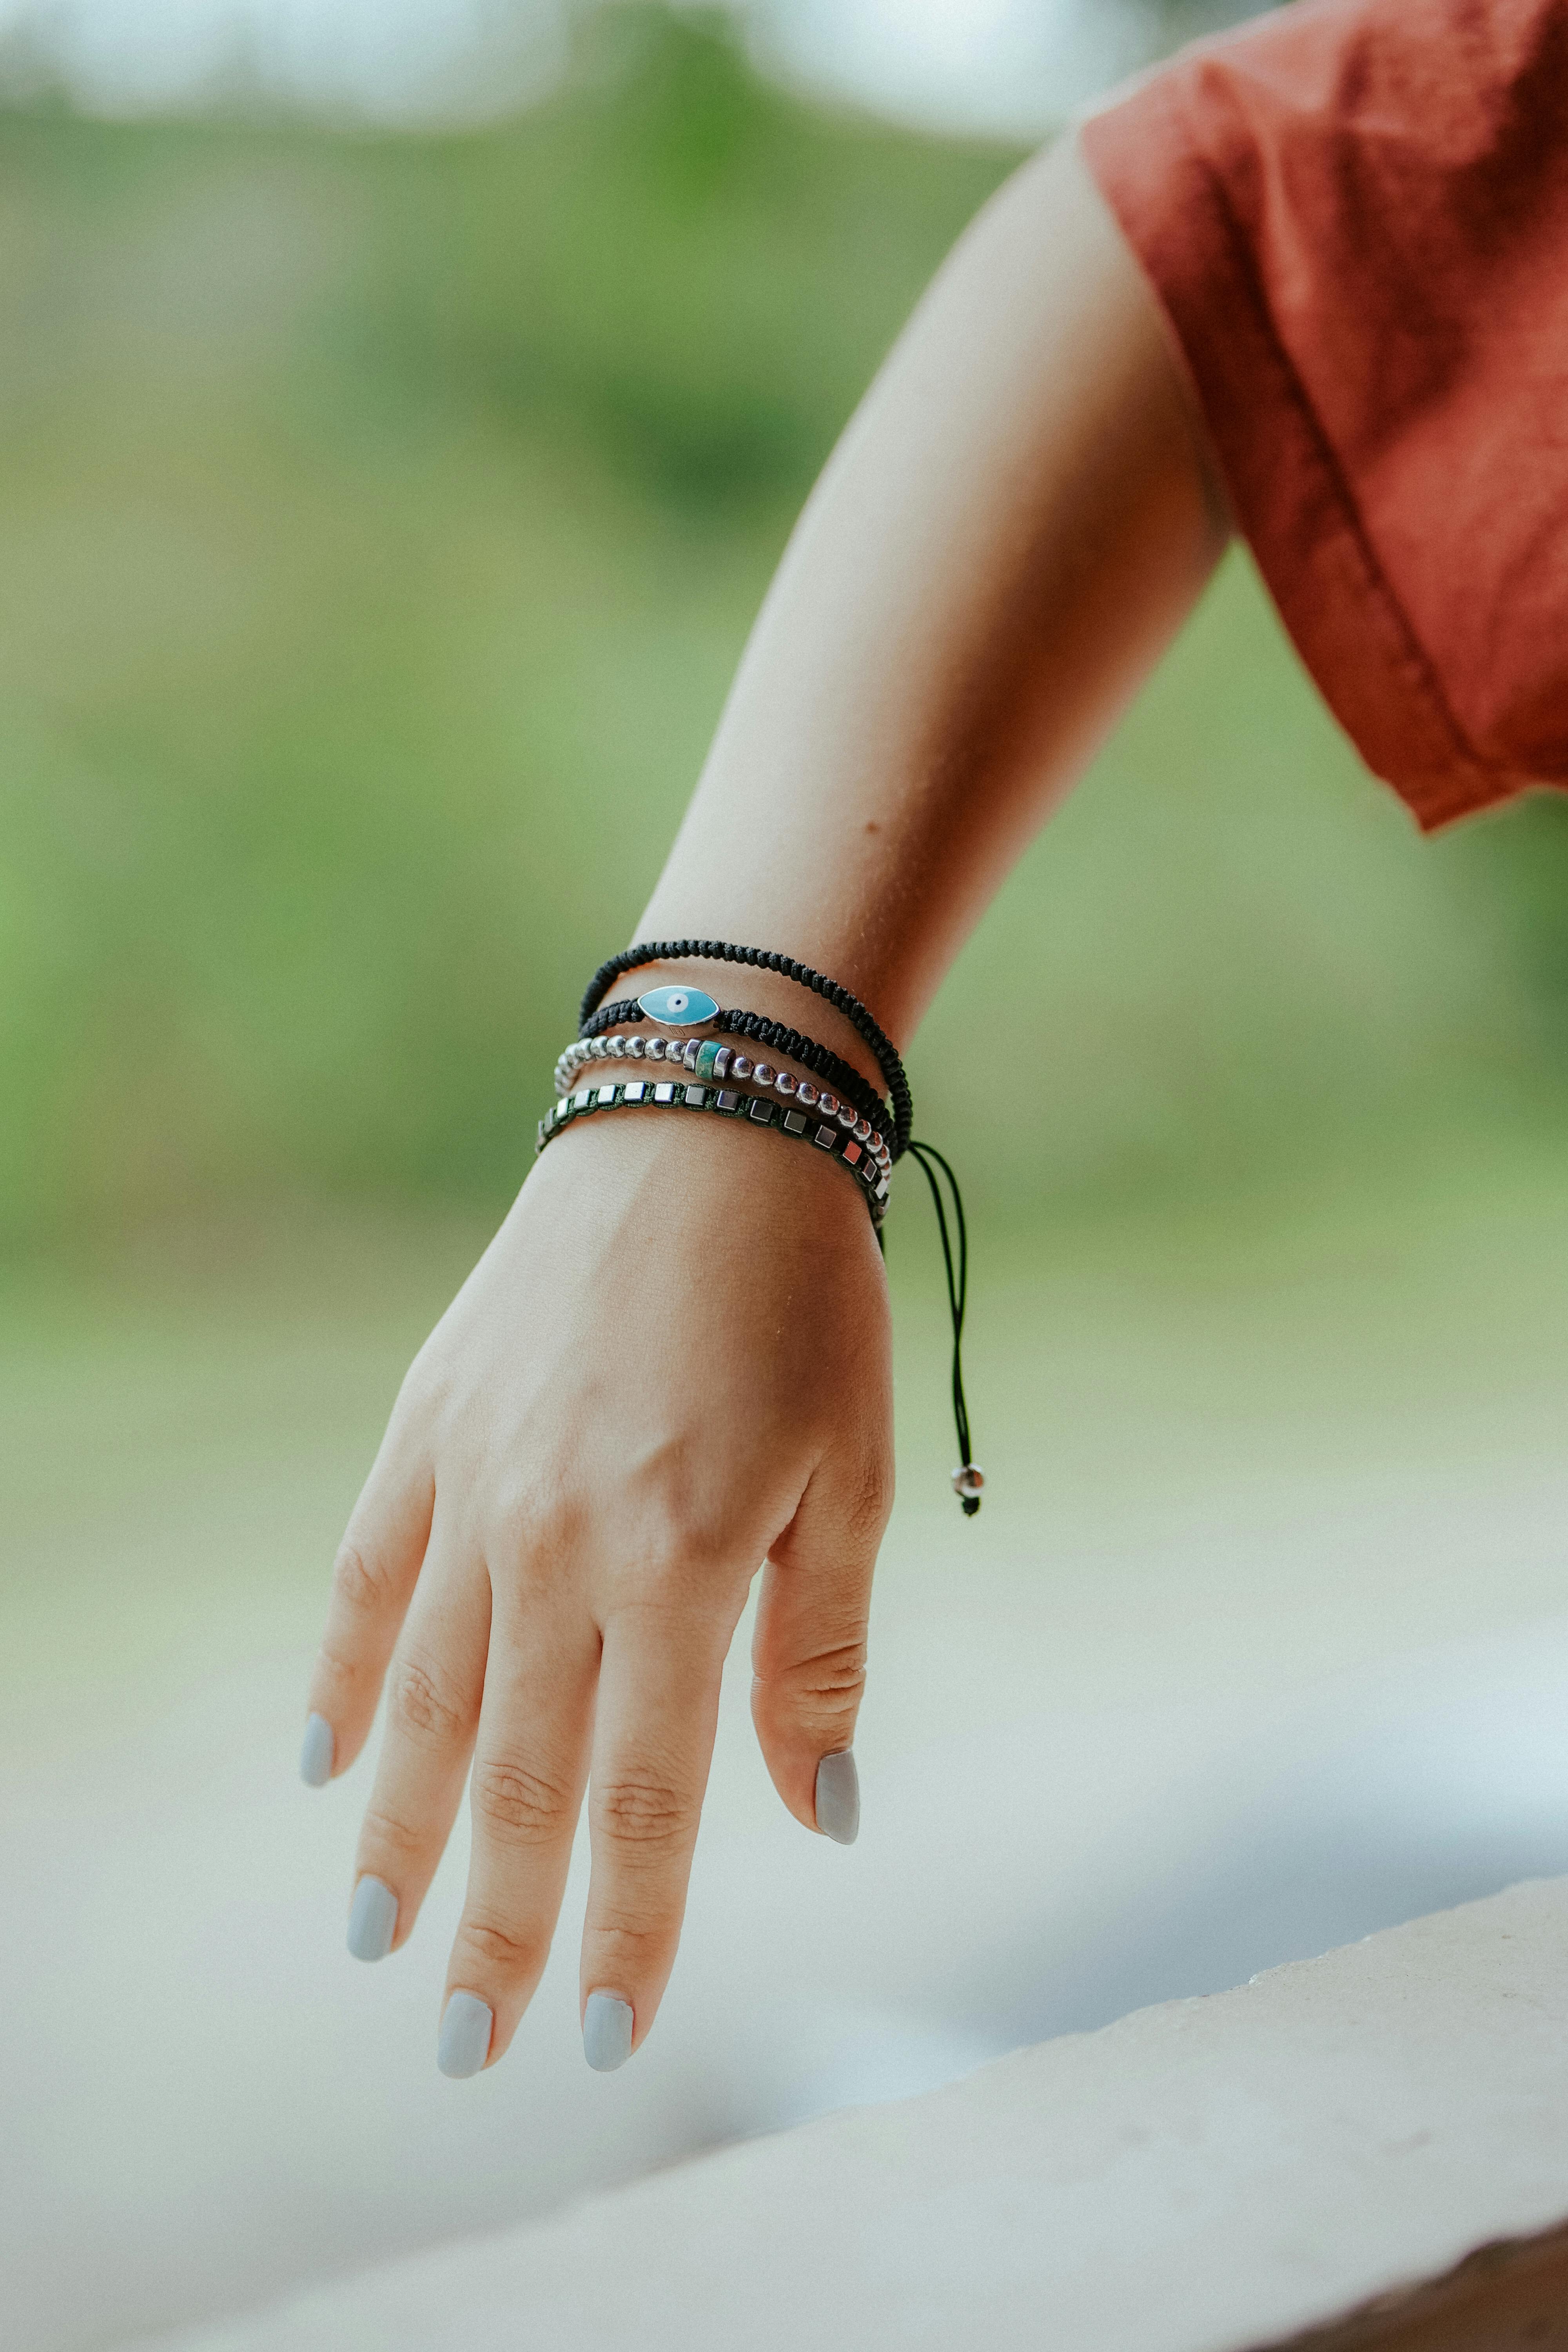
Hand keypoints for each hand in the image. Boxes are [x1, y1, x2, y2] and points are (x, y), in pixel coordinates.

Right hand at [300, 1108, 892, 2074]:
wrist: (708, 1132)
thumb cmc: (806, 1308)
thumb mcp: (854, 1478)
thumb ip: (820, 1656)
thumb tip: (825, 1818)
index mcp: (684, 1558)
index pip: (647, 1792)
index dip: (628, 1925)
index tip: (604, 2037)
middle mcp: (561, 1537)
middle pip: (523, 1774)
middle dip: (497, 1923)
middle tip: (469, 2043)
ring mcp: (479, 1481)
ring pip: (431, 1698)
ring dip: (403, 1828)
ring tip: (374, 1936)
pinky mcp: (428, 1425)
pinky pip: (369, 1575)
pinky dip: (348, 1672)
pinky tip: (325, 1760)